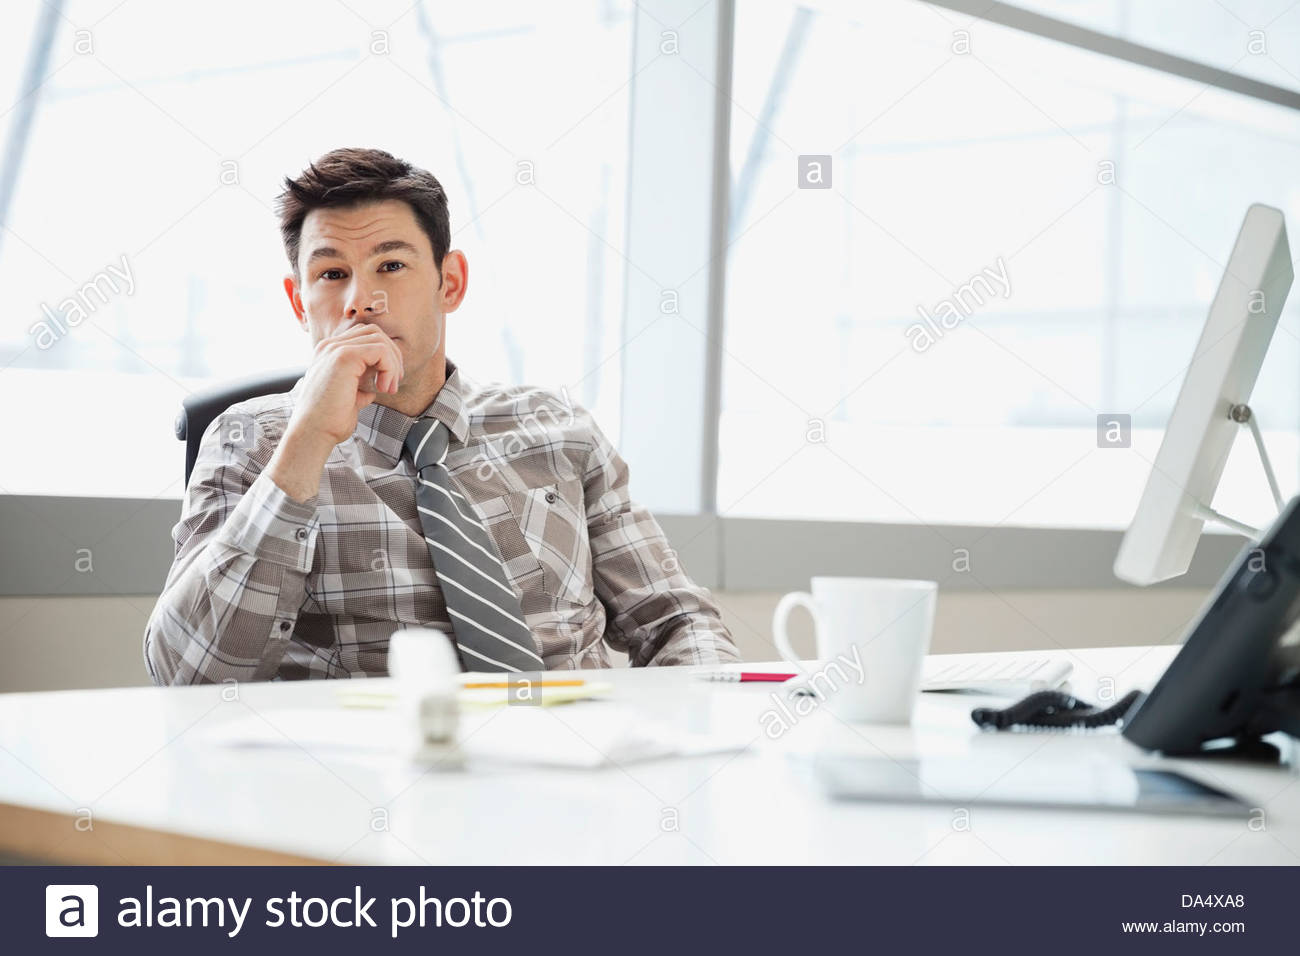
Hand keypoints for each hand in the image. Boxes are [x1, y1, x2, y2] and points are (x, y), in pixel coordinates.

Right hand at [267, 323, 402, 501]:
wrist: (313, 432)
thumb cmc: (329, 421)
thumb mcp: (350, 398)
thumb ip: (360, 386)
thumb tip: (374, 387)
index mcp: (329, 353)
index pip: (365, 338)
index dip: (384, 357)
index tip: (387, 383)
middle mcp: (330, 346)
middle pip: (374, 332)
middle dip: (392, 356)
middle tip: (393, 384)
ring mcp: (335, 349)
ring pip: (379, 339)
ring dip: (392, 363)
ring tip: (389, 388)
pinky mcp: (344, 356)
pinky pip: (380, 350)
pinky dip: (389, 368)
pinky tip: (383, 388)